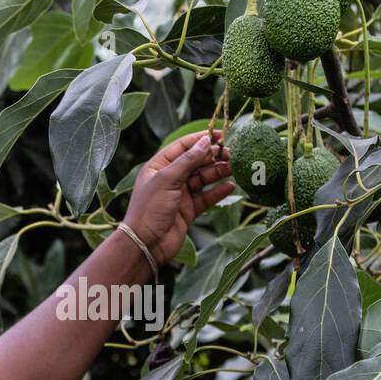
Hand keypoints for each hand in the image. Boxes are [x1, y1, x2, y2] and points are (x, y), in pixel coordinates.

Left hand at [122, 130, 233, 265]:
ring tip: (235, 167)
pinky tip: (231, 186)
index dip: (202, 139)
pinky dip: (218, 192)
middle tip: (232, 153)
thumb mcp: (167, 180)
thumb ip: (188, 160)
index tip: (221, 135)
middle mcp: (170, 178)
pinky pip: (206, 197)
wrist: (146, 244)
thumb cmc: (150, 209)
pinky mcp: (188, 210)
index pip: (183, 146)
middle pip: (196, 162)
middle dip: (214, 156)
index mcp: (159, 166)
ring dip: (218, 172)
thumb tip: (205, 141)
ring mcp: (180, 194)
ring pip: (203, 179)